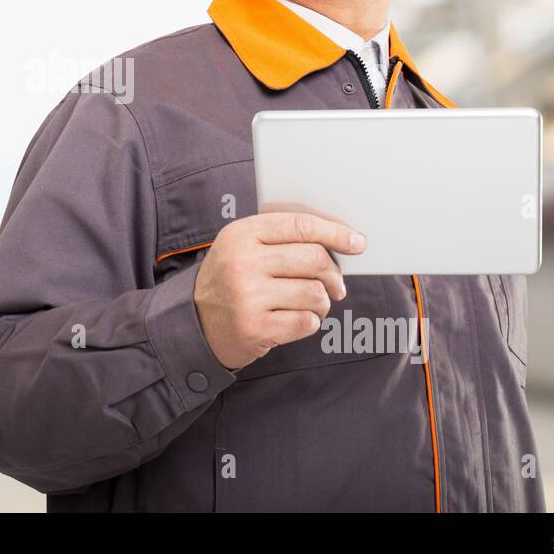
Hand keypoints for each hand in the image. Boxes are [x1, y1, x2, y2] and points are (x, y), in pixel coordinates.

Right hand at [193, 212, 366, 370]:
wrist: (195, 324)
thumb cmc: (231, 281)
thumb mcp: (243, 247)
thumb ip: (283, 238)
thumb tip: (341, 240)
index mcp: (241, 234)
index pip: (300, 226)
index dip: (335, 233)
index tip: (357, 244)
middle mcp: (242, 262)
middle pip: (314, 259)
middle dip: (334, 274)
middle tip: (336, 285)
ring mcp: (248, 296)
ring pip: (315, 293)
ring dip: (322, 302)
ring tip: (311, 305)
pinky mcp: (255, 328)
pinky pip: (307, 321)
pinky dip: (310, 322)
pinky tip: (296, 320)